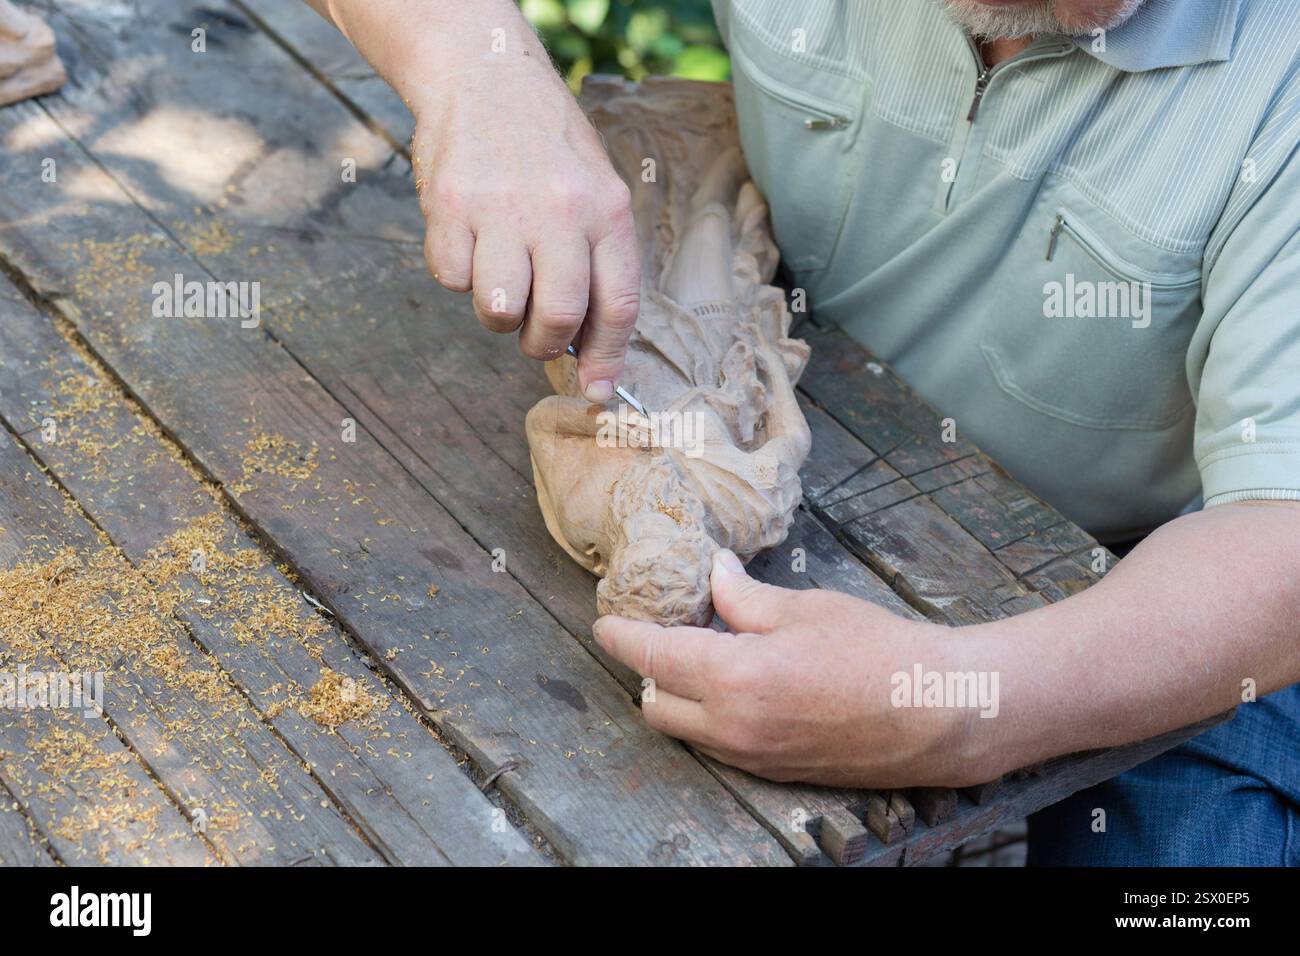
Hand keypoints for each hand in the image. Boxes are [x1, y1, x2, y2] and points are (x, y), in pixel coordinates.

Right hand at [409, 41, 639, 401]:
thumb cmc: (545, 145)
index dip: (608, 360)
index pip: (619, 305)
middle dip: (542, 346)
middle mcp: (560, 210)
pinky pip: (451, 279)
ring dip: (496, 314)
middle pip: (556, 319)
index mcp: (606, 211)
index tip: (596, 391)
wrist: (484, 73)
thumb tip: (590, 350)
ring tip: (500, 280)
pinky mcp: (450, 205)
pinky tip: (468, 238)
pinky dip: (458, 274)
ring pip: (497, 311)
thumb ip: (598, 264)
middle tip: (533, 334)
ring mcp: (502, 208)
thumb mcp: (593, 190)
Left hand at [594, 550, 991, 786]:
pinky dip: (711, 718)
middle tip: (668, 633)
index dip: (621, 635)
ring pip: (685, 730)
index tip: (605, 621)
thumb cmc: (879, 652)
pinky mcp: (775, 772)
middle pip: (655, 704)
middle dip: (649, 670)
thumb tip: (713, 574)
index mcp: (735, 677)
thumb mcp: (805, 609)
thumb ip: (744, 597)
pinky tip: (740, 685)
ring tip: (707, 656)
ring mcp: (753, 756)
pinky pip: (719, 746)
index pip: (652, 656)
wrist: (939, 712)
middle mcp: (734, 726)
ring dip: (681, 696)